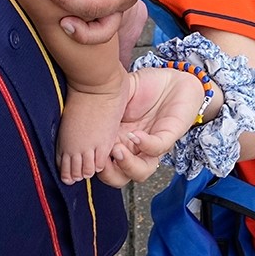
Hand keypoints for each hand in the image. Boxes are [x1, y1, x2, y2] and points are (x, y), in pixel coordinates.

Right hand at [96, 67, 205, 186]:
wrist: (172, 78)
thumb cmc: (145, 86)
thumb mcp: (118, 94)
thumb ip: (103, 104)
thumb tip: (82, 112)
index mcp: (118, 140)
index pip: (102, 165)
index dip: (92, 165)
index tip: (84, 154)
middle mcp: (134, 148)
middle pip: (119, 177)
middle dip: (109, 174)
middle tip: (101, 159)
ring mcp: (151, 145)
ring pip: (141, 171)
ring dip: (127, 165)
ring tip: (117, 150)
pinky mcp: (169, 136)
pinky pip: (158, 148)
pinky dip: (145, 145)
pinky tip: (135, 135)